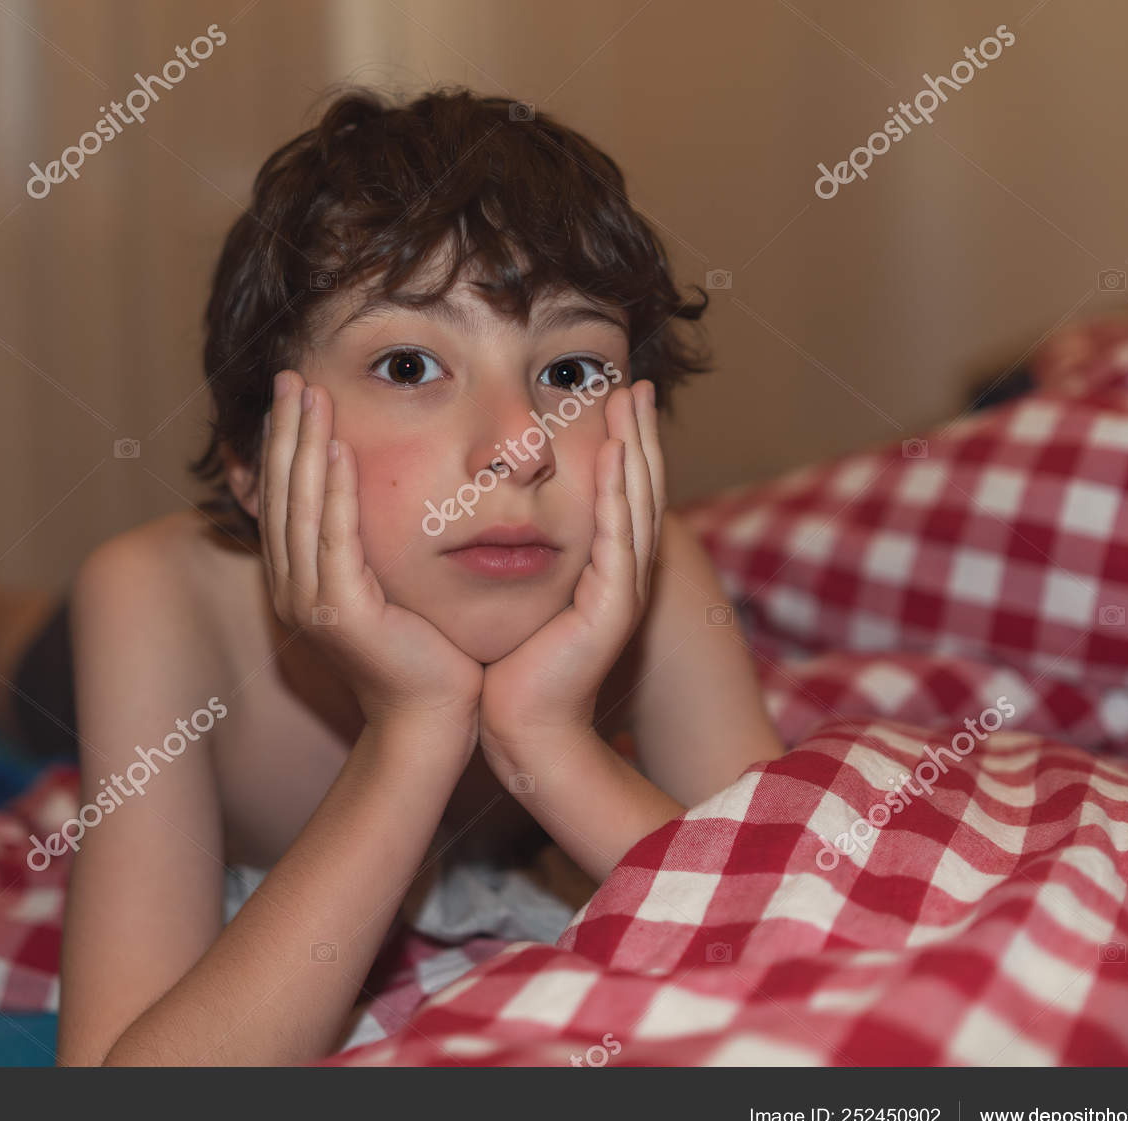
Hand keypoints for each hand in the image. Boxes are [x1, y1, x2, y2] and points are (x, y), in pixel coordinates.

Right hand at [258, 370, 482, 740]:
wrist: (433, 719)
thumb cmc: (425, 653)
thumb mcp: (390, 586)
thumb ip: (372, 544)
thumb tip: (377, 494)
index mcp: (299, 579)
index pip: (286, 496)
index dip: (287, 441)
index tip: (296, 391)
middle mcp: (292, 587)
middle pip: (282, 492)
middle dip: (286, 430)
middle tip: (291, 375)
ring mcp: (310, 601)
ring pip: (302, 507)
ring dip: (305, 446)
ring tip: (310, 394)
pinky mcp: (340, 611)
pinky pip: (334, 538)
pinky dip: (335, 491)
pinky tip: (338, 449)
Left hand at [478, 380, 663, 766]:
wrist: (522, 729)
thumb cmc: (509, 669)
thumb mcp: (518, 598)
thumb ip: (518, 559)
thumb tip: (487, 520)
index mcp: (603, 572)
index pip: (618, 496)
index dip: (622, 446)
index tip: (613, 397)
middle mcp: (622, 576)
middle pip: (640, 490)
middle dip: (640, 434)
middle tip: (636, 384)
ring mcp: (623, 591)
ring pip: (637, 504)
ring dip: (637, 449)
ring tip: (632, 402)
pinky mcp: (613, 608)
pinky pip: (619, 538)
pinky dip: (619, 494)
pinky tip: (616, 455)